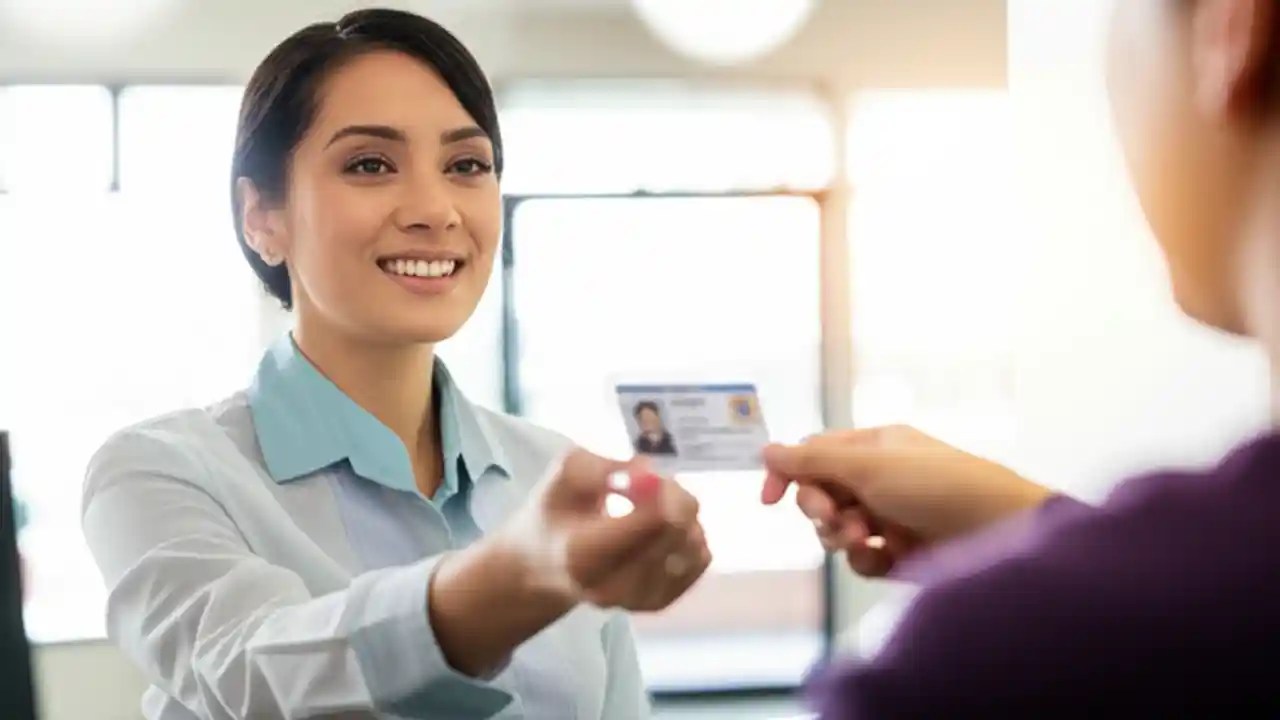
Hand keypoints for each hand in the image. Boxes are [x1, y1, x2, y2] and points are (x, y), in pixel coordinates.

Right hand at [499, 448, 710, 610]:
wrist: (547, 563)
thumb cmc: (558, 511)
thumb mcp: (565, 474)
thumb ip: (601, 467)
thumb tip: (647, 469)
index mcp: (581, 557)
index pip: (644, 523)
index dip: (660, 491)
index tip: (653, 474)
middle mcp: (611, 589)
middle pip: (674, 532)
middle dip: (673, 496)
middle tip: (656, 481)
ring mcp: (638, 600)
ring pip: (692, 544)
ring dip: (683, 514)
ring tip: (653, 506)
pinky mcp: (660, 602)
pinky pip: (700, 558)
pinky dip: (689, 533)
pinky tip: (663, 527)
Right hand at [761, 425, 1050, 576]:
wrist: (1001, 534)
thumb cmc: (940, 486)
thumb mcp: (869, 467)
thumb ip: (813, 461)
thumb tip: (766, 448)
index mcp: (875, 447)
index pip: (815, 454)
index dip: (788, 473)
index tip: (769, 499)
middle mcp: (880, 479)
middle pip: (821, 493)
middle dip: (820, 508)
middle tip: (832, 518)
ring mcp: (890, 517)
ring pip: (837, 529)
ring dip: (842, 535)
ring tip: (866, 539)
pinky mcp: (900, 554)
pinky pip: (861, 558)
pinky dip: (864, 558)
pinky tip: (882, 556)